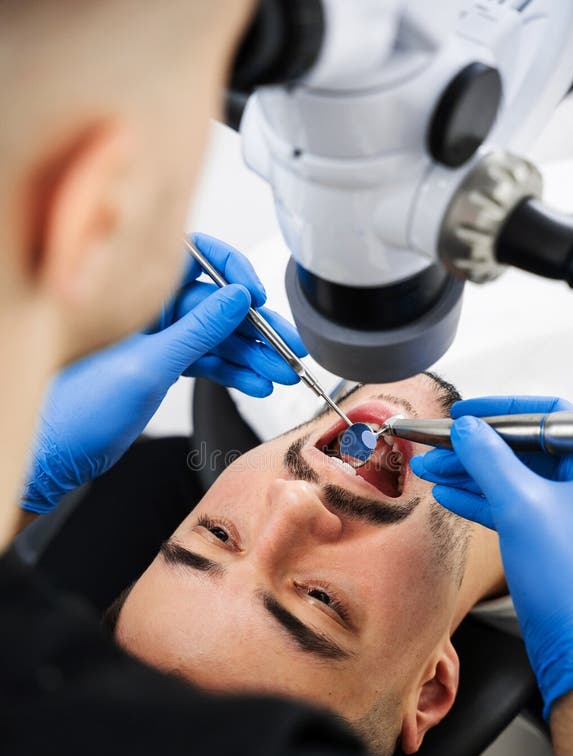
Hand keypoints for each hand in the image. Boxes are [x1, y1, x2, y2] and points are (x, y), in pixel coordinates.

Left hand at [23, 233, 305, 512]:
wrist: (59, 454)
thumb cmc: (80, 407)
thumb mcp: (149, 364)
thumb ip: (198, 330)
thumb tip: (236, 298)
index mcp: (134, 294)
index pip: (192, 259)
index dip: (230, 271)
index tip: (255, 296)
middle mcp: (147, 311)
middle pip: (215, 305)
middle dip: (254, 328)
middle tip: (287, 347)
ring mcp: (157, 339)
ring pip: (216, 338)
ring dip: (251, 356)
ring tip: (282, 373)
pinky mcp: (163, 366)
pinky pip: (207, 362)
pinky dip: (233, 373)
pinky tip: (257, 383)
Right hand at [411, 396, 572, 718]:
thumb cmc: (572, 581)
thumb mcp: (522, 505)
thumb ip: (490, 459)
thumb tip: (468, 430)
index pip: (548, 416)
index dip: (501, 411)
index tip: (465, 413)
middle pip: (525, 447)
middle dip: (475, 447)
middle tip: (438, 444)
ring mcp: (571, 509)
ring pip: (514, 476)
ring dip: (470, 472)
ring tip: (431, 468)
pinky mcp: (552, 534)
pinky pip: (512, 503)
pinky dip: (480, 498)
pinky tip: (450, 493)